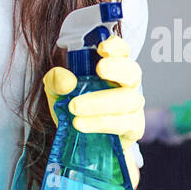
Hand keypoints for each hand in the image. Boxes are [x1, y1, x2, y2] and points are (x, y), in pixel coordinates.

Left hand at [43, 35, 144, 188]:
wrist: (80, 143)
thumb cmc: (75, 109)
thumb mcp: (57, 92)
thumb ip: (56, 81)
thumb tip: (66, 80)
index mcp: (113, 69)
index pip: (122, 51)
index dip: (116, 46)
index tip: (102, 47)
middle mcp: (127, 86)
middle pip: (132, 71)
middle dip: (117, 68)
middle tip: (99, 68)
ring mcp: (133, 107)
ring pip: (129, 99)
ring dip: (101, 101)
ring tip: (74, 107)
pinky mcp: (133, 128)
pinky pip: (125, 123)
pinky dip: (102, 122)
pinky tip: (81, 124)